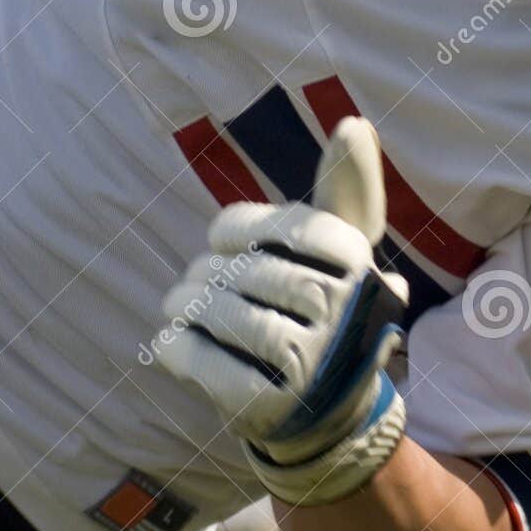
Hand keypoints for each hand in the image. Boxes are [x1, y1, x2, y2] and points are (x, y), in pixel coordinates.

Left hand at [157, 117, 409, 505]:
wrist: (326, 410)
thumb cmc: (325, 305)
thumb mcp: (342, 248)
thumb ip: (345, 184)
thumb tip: (355, 121)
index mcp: (359, 264)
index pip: (279, 228)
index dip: (235, 229)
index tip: (221, 239)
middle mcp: (343, 313)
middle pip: (247, 272)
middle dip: (207, 272)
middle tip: (193, 279)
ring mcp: (310, 365)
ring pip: (227, 316)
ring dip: (186, 306)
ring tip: (176, 304)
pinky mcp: (272, 407)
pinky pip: (210, 366)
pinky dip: (180, 350)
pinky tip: (170, 342)